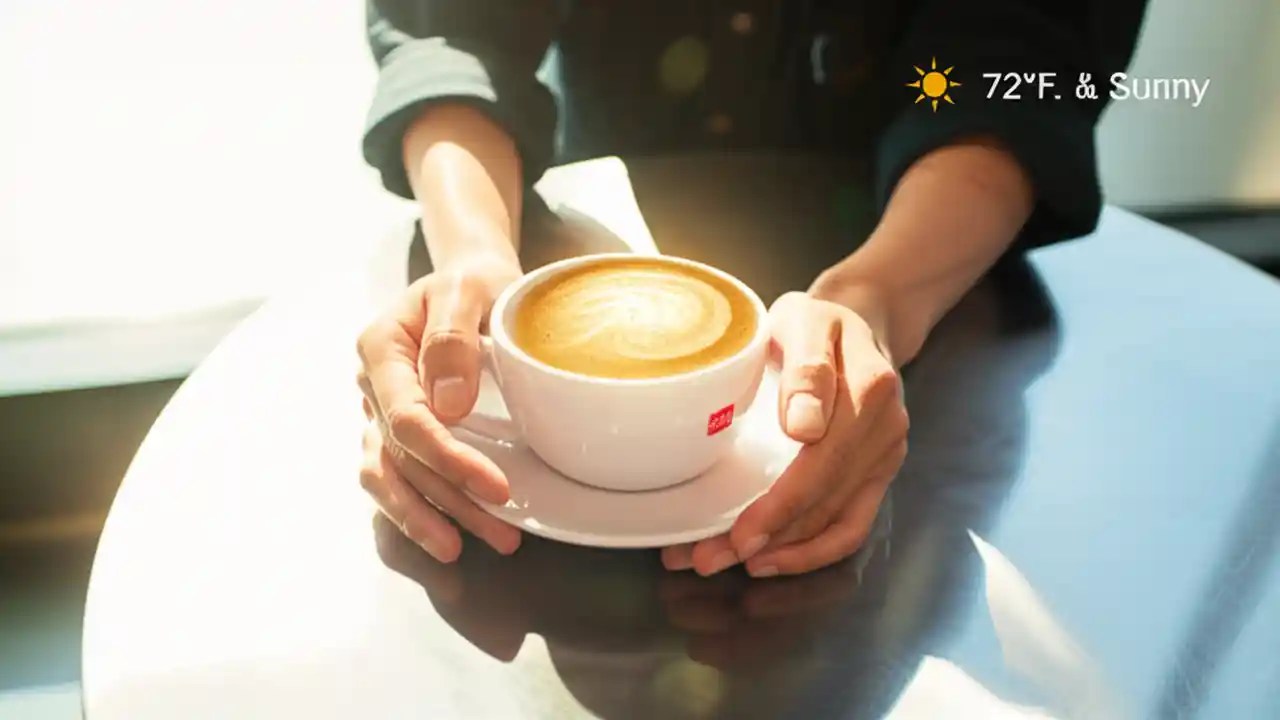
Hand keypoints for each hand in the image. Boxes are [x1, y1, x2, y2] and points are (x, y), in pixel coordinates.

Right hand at [356, 257, 524, 561]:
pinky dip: (423, 509)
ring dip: (431, 519)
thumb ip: (452, 336)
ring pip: (391, 479)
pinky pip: (398, 479)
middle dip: (449, 503)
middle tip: (501, 535)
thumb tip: (449, 404)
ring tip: (481, 545)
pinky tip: (457, 533)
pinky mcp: (397, 431)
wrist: (471, 282)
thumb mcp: (468, 288)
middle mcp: (372, 386)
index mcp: (381, 351)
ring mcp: (380, 412)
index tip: (497, 488)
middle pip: (400, 460)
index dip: (449, 460)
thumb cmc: (472, 282)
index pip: (407, 420)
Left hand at [662, 290, 908, 576]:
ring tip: (724, 563)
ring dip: (781, 554)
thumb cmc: (818, 321)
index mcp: (869, 392)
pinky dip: (813, 551)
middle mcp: (885, 431)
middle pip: (824, 502)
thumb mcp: (805, 321)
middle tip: (707, 559)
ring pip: (836, 523)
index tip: (738, 534)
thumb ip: (807, 370)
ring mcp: (885, 457)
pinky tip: (772, 561)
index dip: (780, 507)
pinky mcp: (876, 474)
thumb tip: (804, 428)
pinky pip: (852, 526)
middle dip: (765, 539)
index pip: (822, 464)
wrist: (855, 321)